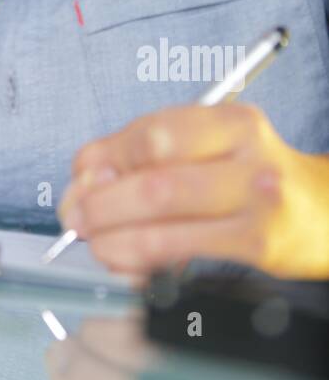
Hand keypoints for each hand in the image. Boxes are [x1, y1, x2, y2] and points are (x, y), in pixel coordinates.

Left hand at [56, 103, 328, 279]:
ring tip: (94, 240)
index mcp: (231, 120)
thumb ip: (148, 151)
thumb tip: (86, 175)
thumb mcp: (209, 145)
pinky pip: (181, 251)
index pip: (152, 133)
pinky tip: (124, 259)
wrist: (322, 211)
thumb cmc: (251, 174)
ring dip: (113, 233)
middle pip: (154, 177)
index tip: (80, 174)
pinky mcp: (258, 244)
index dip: (105, 157)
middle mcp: (247, 156)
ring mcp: (255, 202)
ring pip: (164, 217)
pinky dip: (140, 257)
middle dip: (101, 200)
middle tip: (76, 216)